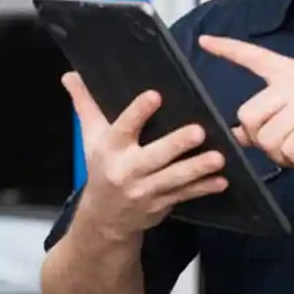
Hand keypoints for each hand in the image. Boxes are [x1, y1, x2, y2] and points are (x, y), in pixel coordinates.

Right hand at [62, 72, 227, 241]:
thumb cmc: (101, 168)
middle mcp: (127, 170)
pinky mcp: (161, 204)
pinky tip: (222, 181)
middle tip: (199, 131)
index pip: (122, 128)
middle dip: (176, 145)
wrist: (104, 219)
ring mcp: (145, 190)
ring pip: (174, 178)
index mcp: (110, 149)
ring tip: (218, 157)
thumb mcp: (90, 137)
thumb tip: (70, 74)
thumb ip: (86, 105)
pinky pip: (184, 195)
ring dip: (197, 169)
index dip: (138, 113)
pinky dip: (204, 189)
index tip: (155, 95)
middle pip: (154, 156)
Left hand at [198, 35, 293, 170]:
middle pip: (247, 115)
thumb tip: (238, 132)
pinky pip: (287, 151)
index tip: (203, 41)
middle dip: (261, 138)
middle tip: (287, 142)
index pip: (254, 57)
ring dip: (282, 154)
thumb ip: (271, 119)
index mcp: (293, 72)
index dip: (227, 49)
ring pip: (265, 138)